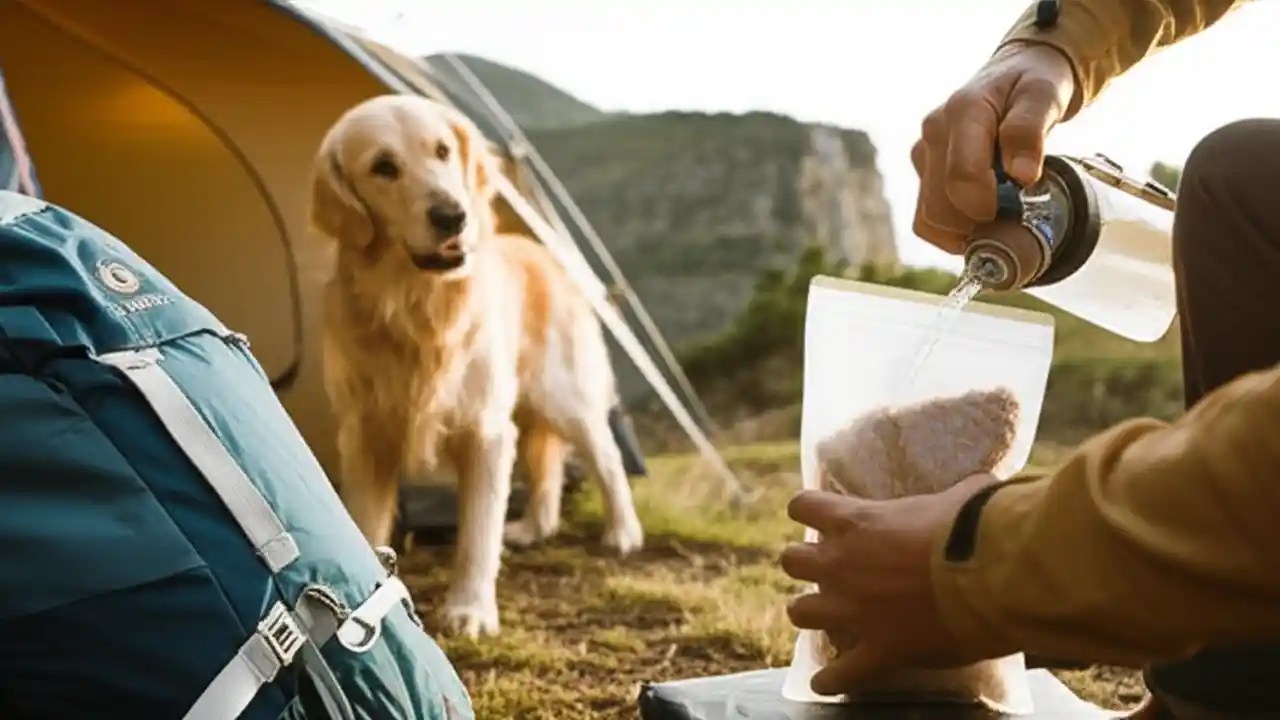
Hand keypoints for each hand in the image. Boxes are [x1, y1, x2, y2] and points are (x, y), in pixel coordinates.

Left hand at [780, 474, 1000, 695]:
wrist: (993, 574)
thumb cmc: (977, 527)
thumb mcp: (962, 497)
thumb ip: (956, 494)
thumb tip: (981, 486)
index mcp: (856, 521)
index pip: (803, 506)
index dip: (808, 510)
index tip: (818, 516)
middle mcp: (841, 564)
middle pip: (791, 560)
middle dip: (805, 563)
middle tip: (829, 568)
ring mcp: (853, 610)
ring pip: (799, 611)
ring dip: (810, 611)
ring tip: (824, 614)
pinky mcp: (877, 649)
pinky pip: (838, 674)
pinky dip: (831, 680)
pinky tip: (827, 683)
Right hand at [912, 42, 1075, 253]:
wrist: (1014, 71)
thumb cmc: (1031, 83)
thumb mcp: (1044, 95)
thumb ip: (1029, 131)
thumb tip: (1021, 176)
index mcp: (963, 111)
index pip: (962, 177)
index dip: (989, 206)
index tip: (1019, 206)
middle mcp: (933, 133)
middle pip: (940, 208)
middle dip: (979, 223)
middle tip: (1015, 211)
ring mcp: (923, 153)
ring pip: (930, 219)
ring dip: (965, 230)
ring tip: (1000, 212)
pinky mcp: (922, 171)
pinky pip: (926, 220)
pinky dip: (952, 232)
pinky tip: (981, 218)